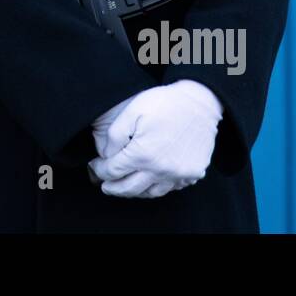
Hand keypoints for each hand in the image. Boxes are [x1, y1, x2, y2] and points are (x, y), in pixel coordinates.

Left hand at [88, 80, 222, 198]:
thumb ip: (114, 136)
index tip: (95, 165)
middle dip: (113, 188)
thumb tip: (107, 156)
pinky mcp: (193, 173)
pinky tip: (150, 180)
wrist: (200, 102)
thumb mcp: (132, 111)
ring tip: (125, 185)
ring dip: (134, 191)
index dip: (100, 169)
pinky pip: (171, 188)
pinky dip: (157, 187)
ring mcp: (179, 175)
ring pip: (150, 193)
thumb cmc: (164, 103)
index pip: (113, 172)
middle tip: (105, 185)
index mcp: (143, 155)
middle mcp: (161, 170)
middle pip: (129, 189)